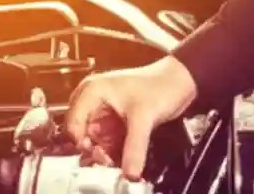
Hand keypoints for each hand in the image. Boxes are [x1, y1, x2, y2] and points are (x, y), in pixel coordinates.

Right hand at [63, 56, 197, 180]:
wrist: (180, 81)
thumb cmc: (161, 86)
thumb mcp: (144, 118)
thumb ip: (134, 148)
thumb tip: (130, 174)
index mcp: (92, 91)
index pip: (73, 125)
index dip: (82, 144)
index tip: (99, 156)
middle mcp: (91, 99)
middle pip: (80, 134)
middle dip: (92, 150)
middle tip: (107, 160)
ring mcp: (102, 109)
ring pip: (91, 138)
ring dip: (101, 152)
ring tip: (115, 160)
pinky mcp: (112, 118)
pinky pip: (103, 139)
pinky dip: (108, 149)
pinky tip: (120, 156)